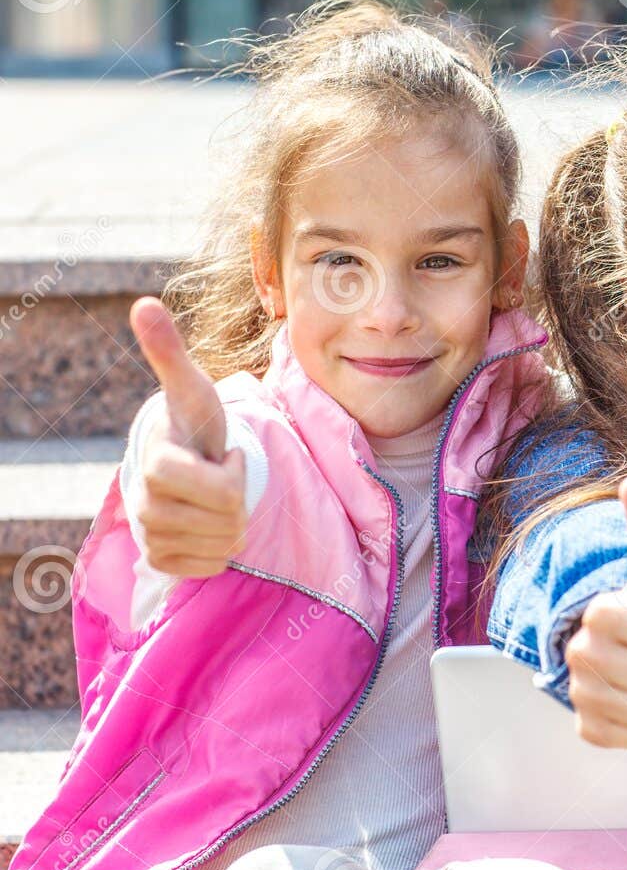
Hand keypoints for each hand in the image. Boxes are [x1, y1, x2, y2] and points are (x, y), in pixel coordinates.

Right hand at [129, 297, 246, 576]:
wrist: (180, 462)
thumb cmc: (194, 423)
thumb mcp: (194, 389)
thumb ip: (169, 352)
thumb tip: (143, 303)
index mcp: (156, 465)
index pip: (222, 490)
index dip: (235, 472)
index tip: (224, 453)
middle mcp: (145, 504)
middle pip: (229, 520)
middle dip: (240, 498)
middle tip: (222, 477)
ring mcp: (150, 535)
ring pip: (224, 545)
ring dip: (233, 523)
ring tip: (216, 498)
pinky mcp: (161, 560)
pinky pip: (211, 566)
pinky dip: (220, 549)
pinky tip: (207, 523)